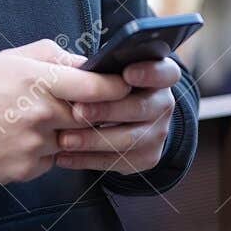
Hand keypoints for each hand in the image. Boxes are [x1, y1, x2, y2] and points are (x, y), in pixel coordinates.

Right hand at [0, 39, 130, 184]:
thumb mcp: (10, 59)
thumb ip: (52, 57)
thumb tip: (86, 63)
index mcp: (36, 81)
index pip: (95, 87)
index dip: (116, 86)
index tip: (123, 84)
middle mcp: (39, 114)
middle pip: (90, 116)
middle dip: (94, 111)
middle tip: (92, 105)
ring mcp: (35, 145)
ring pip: (74, 140)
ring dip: (69, 132)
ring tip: (45, 121)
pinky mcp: (28, 169)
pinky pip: (54, 159)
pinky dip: (49, 150)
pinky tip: (27, 139)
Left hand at [55, 56, 180, 173]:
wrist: (127, 122)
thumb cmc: (111, 90)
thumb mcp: (110, 73)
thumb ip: (100, 69)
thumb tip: (76, 69)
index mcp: (158, 77)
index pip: (166, 73)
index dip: (149, 73)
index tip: (127, 74)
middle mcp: (162, 105)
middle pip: (141, 108)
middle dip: (107, 110)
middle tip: (78, 112)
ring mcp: (157, 133)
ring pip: (127, 139)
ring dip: (93, 140)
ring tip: (65, 139)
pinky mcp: (146, 158)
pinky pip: (115, 161)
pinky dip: (86, 159)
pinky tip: (65, 156)